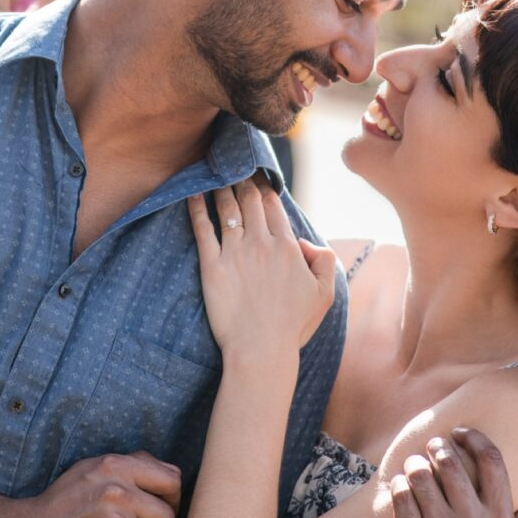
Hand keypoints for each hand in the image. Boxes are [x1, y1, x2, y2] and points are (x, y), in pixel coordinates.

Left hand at [187, 180, 335, 361]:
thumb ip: (324, 261)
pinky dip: (197, 207)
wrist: (261, 348)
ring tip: (215, 174)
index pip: (273, 207)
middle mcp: (260, 243)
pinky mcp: (211, 264)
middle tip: (235, 168)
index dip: (265, 188)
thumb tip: (307, 242)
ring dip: (221, 187)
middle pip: (249, 201)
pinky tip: (192, 193)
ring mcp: (234, 252)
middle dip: (243, 180)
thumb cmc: (293, 324)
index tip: (258, 177)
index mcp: (287, 247)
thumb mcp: (325, 293)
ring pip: (226, 208)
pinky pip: (202, 228)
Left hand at [386, 426, 517, 517]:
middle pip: (451, 462)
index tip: (460, 433)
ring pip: (420, 474)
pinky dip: (400, 485)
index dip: (473, 438)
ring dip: (415, 464)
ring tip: (417, 467)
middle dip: (438, 447)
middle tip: (433, 448)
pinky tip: (404, 489)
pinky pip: (401, 495)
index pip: (492, 461)